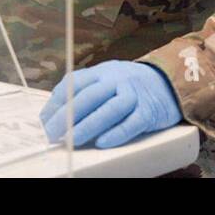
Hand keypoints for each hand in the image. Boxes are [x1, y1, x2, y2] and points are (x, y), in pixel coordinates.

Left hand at [39, 60, 182, 148]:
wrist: (169, 82)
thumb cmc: (129, 86)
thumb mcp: (106, 80)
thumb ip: (84, 94)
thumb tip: (53, 118)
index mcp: (102, 72)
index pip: (74, 83)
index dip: (57, 102)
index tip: (45, 121)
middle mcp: (117, 80)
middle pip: (89, 96)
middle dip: (67, 116)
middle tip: (53, 134)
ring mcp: (134, 94)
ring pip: (109, 109)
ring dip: (88, 125)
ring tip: (72, 140)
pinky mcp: (149, 111)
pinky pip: (132, 122)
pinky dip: (117, 133)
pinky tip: (103, 142)